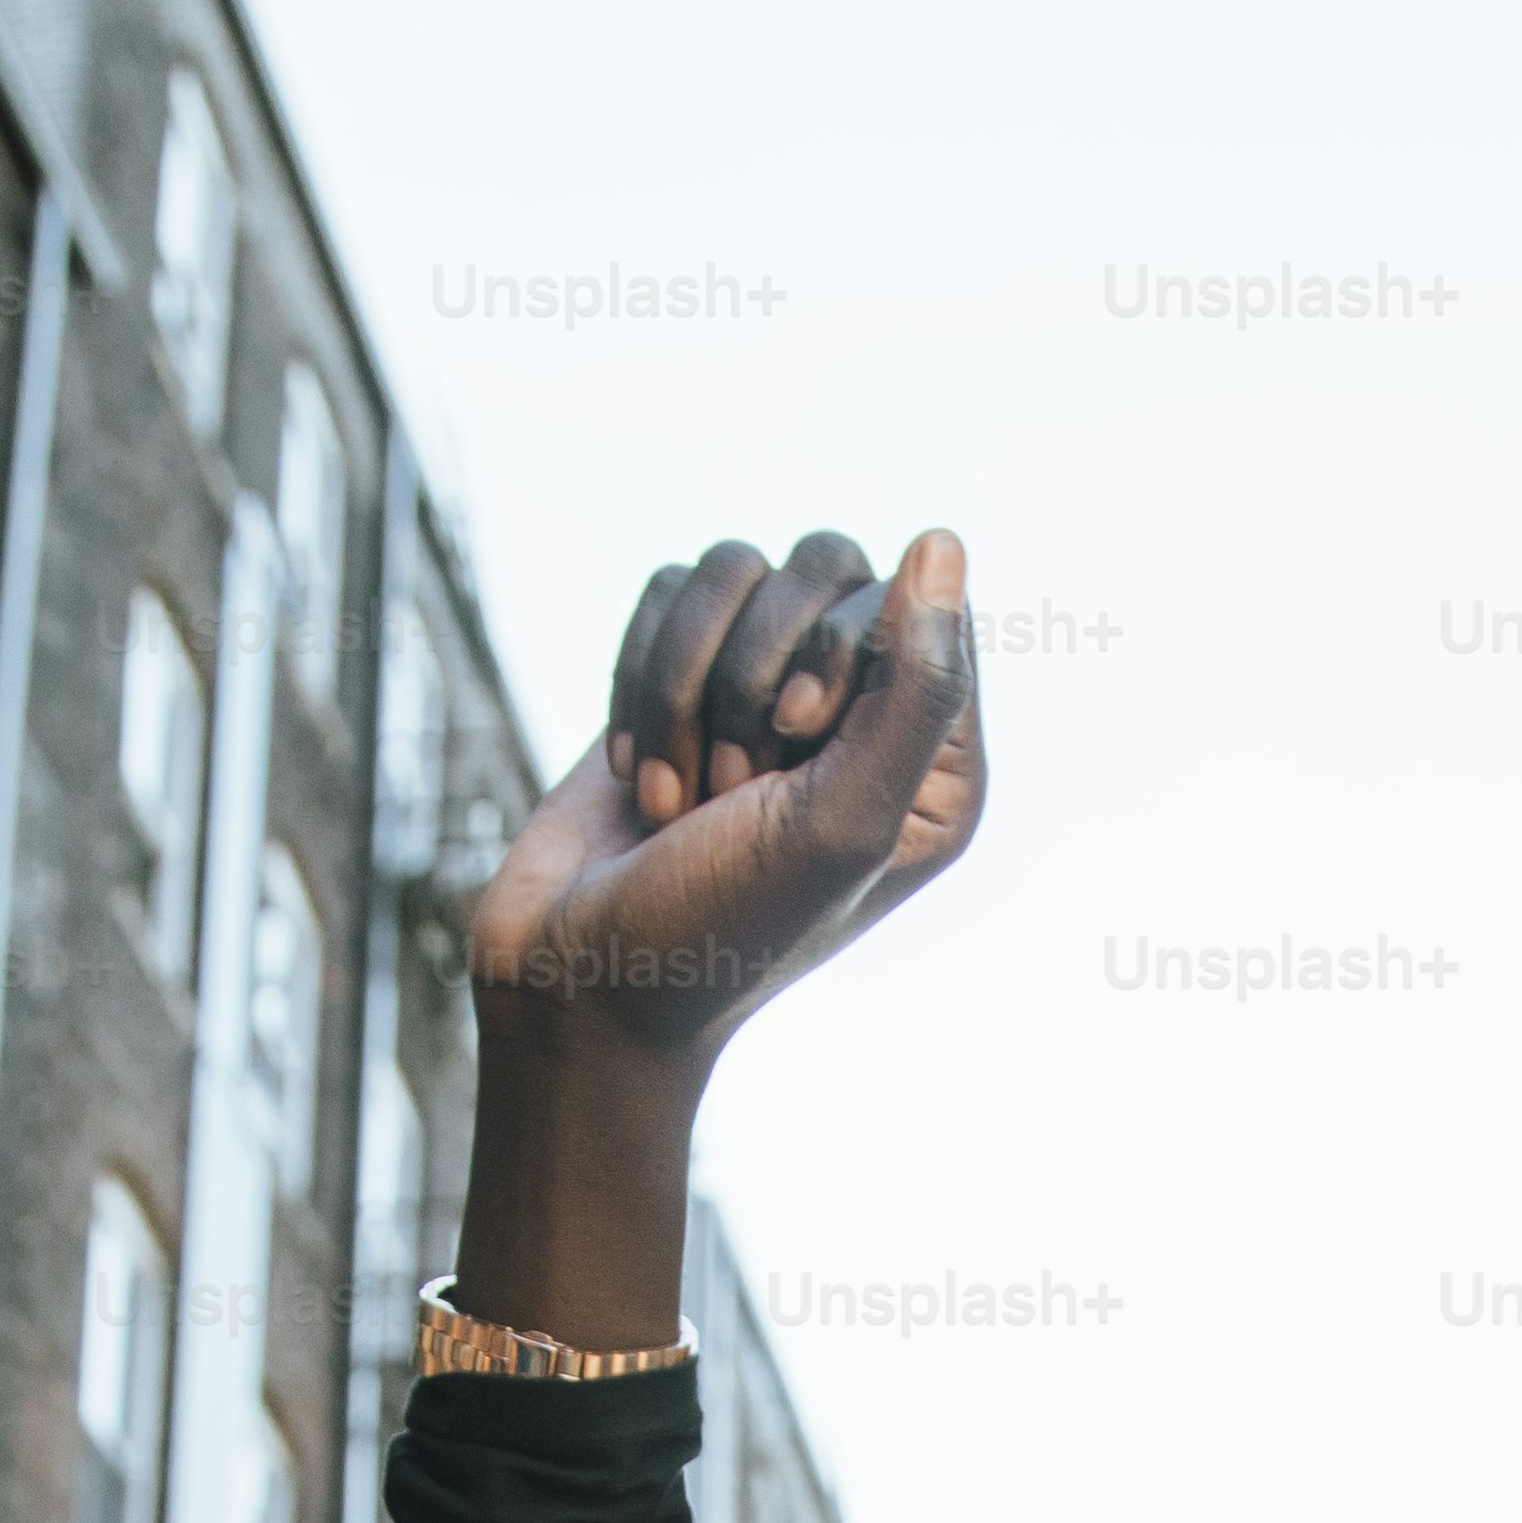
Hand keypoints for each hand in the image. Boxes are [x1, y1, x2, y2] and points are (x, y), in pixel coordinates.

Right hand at [473, 526, 984, 1082]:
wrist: (576, 981)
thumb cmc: (718, 927)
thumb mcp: (840, 823)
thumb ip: (915, 689)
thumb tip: (944, 541)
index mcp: (936, 763)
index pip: (916, 605)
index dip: (836, 650)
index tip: (795, 743)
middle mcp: (862, 717)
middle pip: (825, 566)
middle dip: (751, 672)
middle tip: (731, 788)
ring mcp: (768, 694)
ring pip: (736, 572)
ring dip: (684, 686)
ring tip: (679, 797)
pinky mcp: (684, 681)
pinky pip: (670, 596)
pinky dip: (638, 681)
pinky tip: (639, 777)